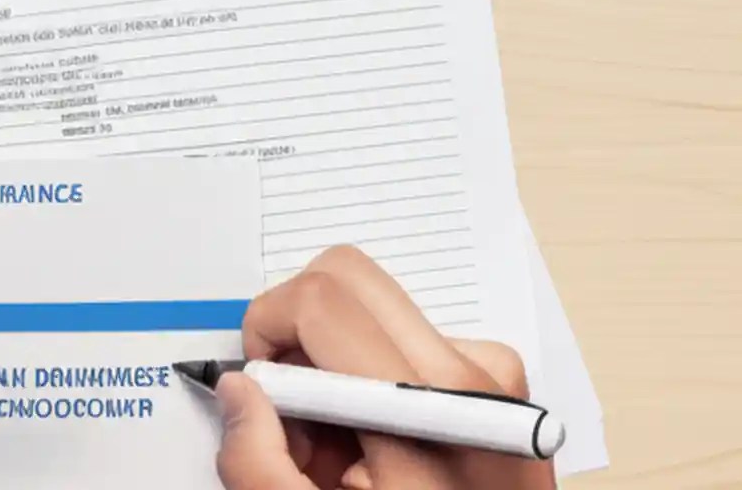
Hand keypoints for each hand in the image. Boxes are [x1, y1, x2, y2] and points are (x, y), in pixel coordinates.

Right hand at [215, 245, 555, 489]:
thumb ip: (256, 462)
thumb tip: (241, 388)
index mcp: (428, 411)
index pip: (323, 302)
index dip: (268, 328)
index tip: (264, 384)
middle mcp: (470, 375)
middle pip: (347, 278)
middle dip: (296, 329)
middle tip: (292, 403)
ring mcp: (493, 372)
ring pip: (374, 309)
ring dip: (333, 362)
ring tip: (342, 448)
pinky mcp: (500, 377)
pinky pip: (407, 338)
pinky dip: (371, 379)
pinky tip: (378, 447)